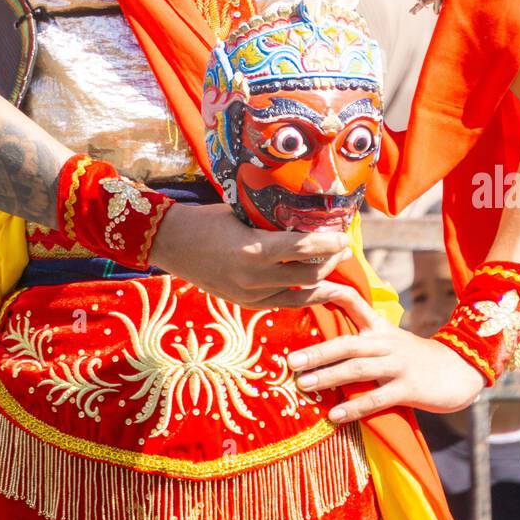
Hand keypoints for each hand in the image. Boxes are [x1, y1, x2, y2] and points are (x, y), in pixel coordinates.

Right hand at [149, 201, 353, 307]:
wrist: (173, 244)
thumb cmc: (210, 220)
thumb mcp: (244, 215)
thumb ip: (273, 222)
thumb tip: (309, 215)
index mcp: (254, 249)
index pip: (304, 249)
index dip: (330, 243)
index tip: (345, 236)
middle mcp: (254, 277)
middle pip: (309, 275)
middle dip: (332, 261)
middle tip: (344, 248)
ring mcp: (250, 295)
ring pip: (301, 295)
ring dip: (323, 282)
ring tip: (336, 270)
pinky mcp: (246, 304)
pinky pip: (284, 303)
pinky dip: (303, 294)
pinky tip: (315, 286)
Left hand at [287, 282, 485, 422]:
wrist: (459, 370)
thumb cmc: (414, 358)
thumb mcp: (389, 339)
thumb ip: (362, 336)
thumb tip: (322, 340)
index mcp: (379, 327)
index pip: (352, 300)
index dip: (329, 292)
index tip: (302, 288)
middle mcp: (386, 342)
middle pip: (348, 343)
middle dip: (318, 351)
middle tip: (291, 361)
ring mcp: (398, 365)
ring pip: (358, 369)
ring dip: (329, 377)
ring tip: (304, 385)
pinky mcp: (408, 388)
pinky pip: (377, 398)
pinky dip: (354, 407)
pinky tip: (334, 415)